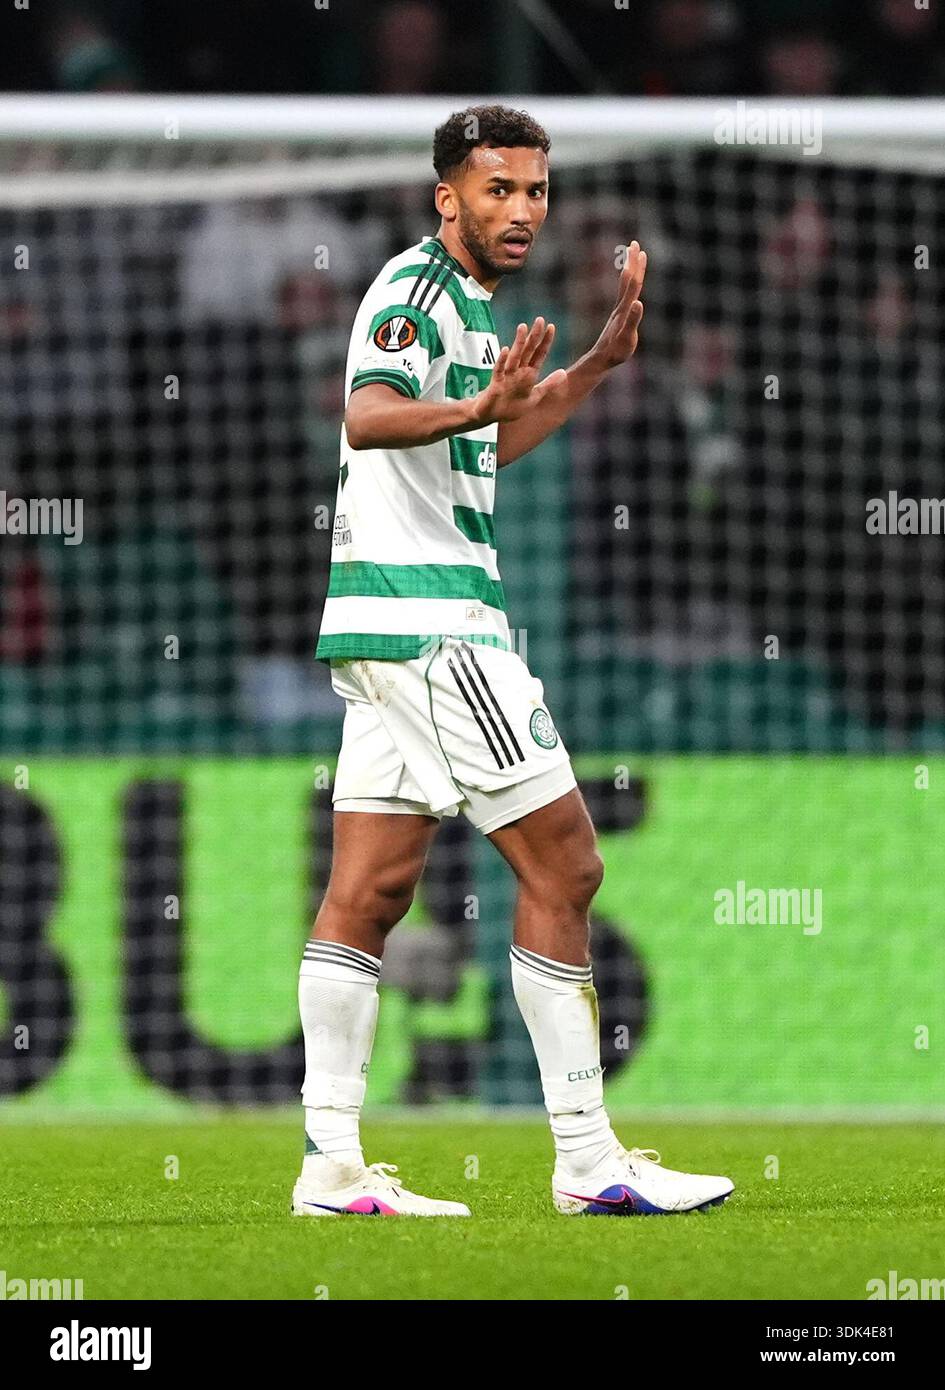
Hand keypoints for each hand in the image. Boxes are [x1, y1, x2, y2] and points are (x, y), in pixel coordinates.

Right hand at [472, 318, 567, 425]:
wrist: (490, 416)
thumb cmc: (511, 406)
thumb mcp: (535, 396)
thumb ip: (548, 384)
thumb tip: (564, 372)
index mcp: (529, 374)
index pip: (539, 354)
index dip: (545, 341)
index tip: (551, 326)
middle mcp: (518, 372)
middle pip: (528, 351)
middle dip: (534, 336)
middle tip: (539, 319)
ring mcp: (507, 376)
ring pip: (514, 356)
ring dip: (519, 343)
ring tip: (523, 327)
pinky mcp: (496, 384)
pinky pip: (499, 370)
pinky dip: (502, 361)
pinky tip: (505, 350)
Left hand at [591, 240, 646, 369]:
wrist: (600, 361)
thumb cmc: (615, 353)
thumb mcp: (626, 339)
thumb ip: (632, 321)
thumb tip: (638, 302)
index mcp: (624, 310)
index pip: (632, 285)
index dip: (637, 268)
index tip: (639, 251)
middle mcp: (621, 308)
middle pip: (628, 281)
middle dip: (632, 262)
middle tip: (635, 244)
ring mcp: (619, 312)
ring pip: (626, 287)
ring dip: (630, 270)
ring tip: (633, 256)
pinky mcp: (619, 318)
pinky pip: (625, 295)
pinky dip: (628, 284)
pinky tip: (629, 282)